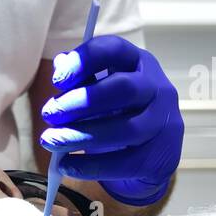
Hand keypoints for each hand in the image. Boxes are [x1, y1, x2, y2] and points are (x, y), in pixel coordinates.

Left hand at [39, 36, 182, 204]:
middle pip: (123, 89)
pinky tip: (68, 165)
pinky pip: (125, 163)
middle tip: (49, 114)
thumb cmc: (117, 115)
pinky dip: (92, 166)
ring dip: (81, 135)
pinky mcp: (162, 158)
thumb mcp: (100, 92)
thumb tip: (60, 64)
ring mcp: (165, 124)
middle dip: (81, 102)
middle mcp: (159, 89)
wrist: (146, 159)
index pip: (116, 50)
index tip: (57, 80)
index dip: (85, 60)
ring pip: (125, 129)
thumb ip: (83, 78)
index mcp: (140, 63)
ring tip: (51, 141)